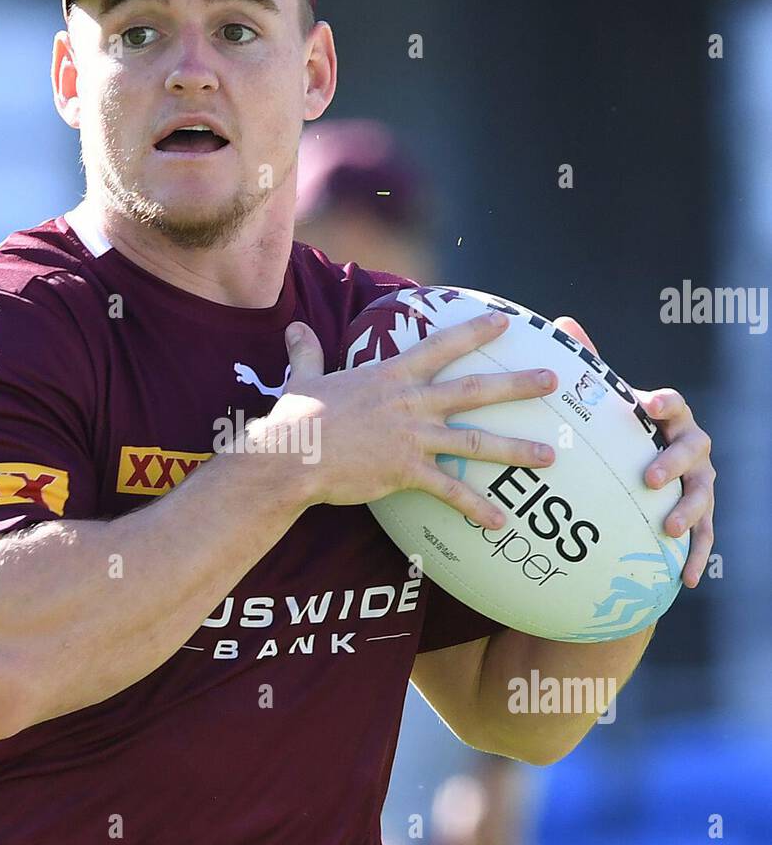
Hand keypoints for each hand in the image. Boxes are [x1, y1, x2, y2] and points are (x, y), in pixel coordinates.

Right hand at [263, 311, 557, 516]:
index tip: (505, 323)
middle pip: (476, 390)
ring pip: (476, 442)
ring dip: (516, 450)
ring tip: (550, 457)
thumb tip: (295, 328)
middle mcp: (411, 403)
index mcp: (391, 376)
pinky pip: (450, 491)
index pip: (441, 347)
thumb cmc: (295, 417)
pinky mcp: (407, 472)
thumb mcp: (303, 377)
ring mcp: (413, 438)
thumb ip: (307, 352)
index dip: (475, 332)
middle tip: (553, 380)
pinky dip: (476, 507)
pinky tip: (499, 521)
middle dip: (519, 384)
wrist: (291, 456)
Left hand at [554, 316, 714, 587]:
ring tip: (667, 528)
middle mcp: (690, 447)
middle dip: (674, 463)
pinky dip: (697, 556)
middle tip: (649, 478)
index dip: (667, 403)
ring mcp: (700, 482)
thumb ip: (589, 364)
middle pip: (694, 449)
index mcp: (668, 417)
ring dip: (688, 510)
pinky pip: (704, 537)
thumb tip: (562, 320)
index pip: (674, 405)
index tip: (650, 403)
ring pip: (703, 493)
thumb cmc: (618, 433)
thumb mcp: (604, 403)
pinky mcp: (699, 517)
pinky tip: (685, 578)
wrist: (637, 475)